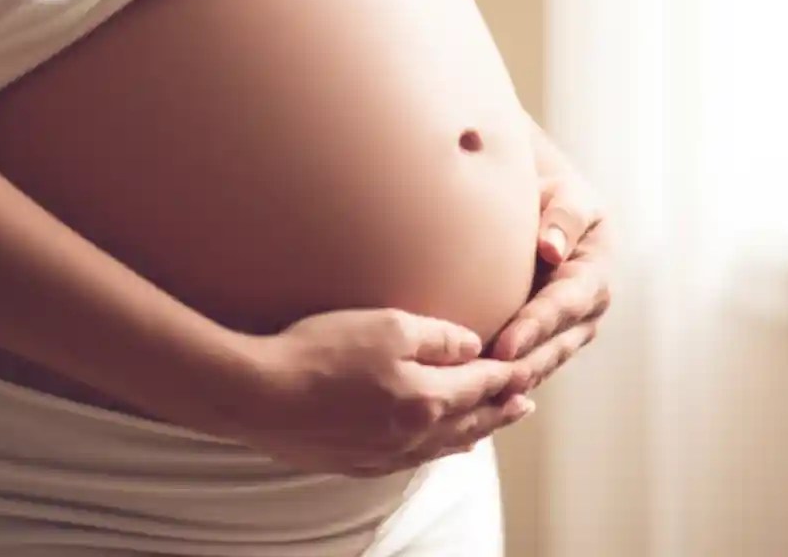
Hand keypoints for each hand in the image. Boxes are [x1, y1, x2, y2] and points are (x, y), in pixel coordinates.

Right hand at [228, 308, 533, 476]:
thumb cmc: (320, 350)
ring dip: (474, 433)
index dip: (509, 374)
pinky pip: (411, 460)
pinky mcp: (355, 462)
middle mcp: (414, 434)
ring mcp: (384, 453)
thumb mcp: (387, 325)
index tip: (530, 367)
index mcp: (427, 398)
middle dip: (501, 409)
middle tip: (526, 403)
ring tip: (491, 425)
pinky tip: (434, 445)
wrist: (257, 395)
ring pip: (444, 446)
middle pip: (471, 421)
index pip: (482, 385)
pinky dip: (435, 450)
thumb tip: (473, 347)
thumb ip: (438, 337)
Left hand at [490, 125, 611, 389]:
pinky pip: (525, 370)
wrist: (551, 214)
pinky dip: (501, 384)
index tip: (505, 345)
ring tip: (473, 398)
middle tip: (484, 382)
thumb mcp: (568, 195)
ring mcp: (566, 336)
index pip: (562, 307)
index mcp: (594, 277)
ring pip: (539, 367)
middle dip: (520, 367)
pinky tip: (471, 398)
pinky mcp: (544, 346)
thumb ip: (564, 216)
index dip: (534, 328)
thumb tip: (552, 249)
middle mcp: (585, 315)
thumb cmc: (557, 199)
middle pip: (552, 349)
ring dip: (509, 383)